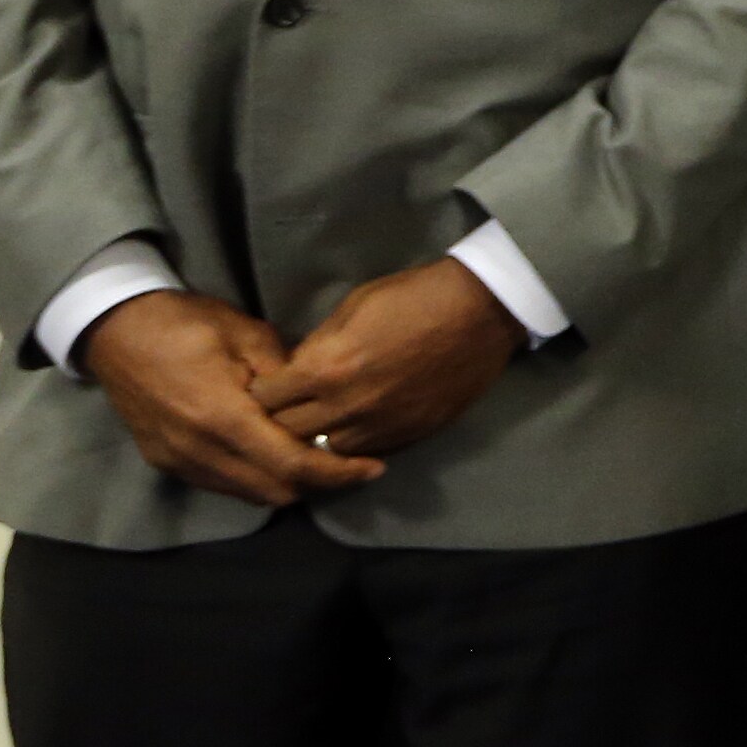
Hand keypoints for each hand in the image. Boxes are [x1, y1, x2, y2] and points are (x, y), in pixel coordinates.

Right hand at [75, 290, 382, 508]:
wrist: (115, 331)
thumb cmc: (187, 323)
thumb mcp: (249, 335)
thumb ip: (287, 377)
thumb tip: (321, 403)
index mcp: (224, 417)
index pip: (292, 464)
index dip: (337, 472)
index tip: (373, 468)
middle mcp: (200, 451)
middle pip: (274, 490)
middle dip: (317, 483)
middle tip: (348, 461)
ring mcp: (179, 462)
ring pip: (248, 494)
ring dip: (285, 484)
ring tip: (315, 458)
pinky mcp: (166, 463)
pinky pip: (222, 485)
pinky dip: (253, 479)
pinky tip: (272, 455)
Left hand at [252, 259, 527, 462]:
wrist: (482, 311)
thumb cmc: (414, 296)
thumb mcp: (353, 306)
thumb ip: (318, 344)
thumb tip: (297, 369)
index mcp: (326, 368)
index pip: (266, 398)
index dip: (265, 388)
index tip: (273, 381)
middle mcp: (347, 406)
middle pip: (289, 431)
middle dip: (284, 415)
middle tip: (293, 402)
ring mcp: (380, 426)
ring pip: (325, 449)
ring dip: (321, 433)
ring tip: (327, 415)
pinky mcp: (409, 435)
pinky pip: (366, 450)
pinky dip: (356, 439)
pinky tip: (360, 419)